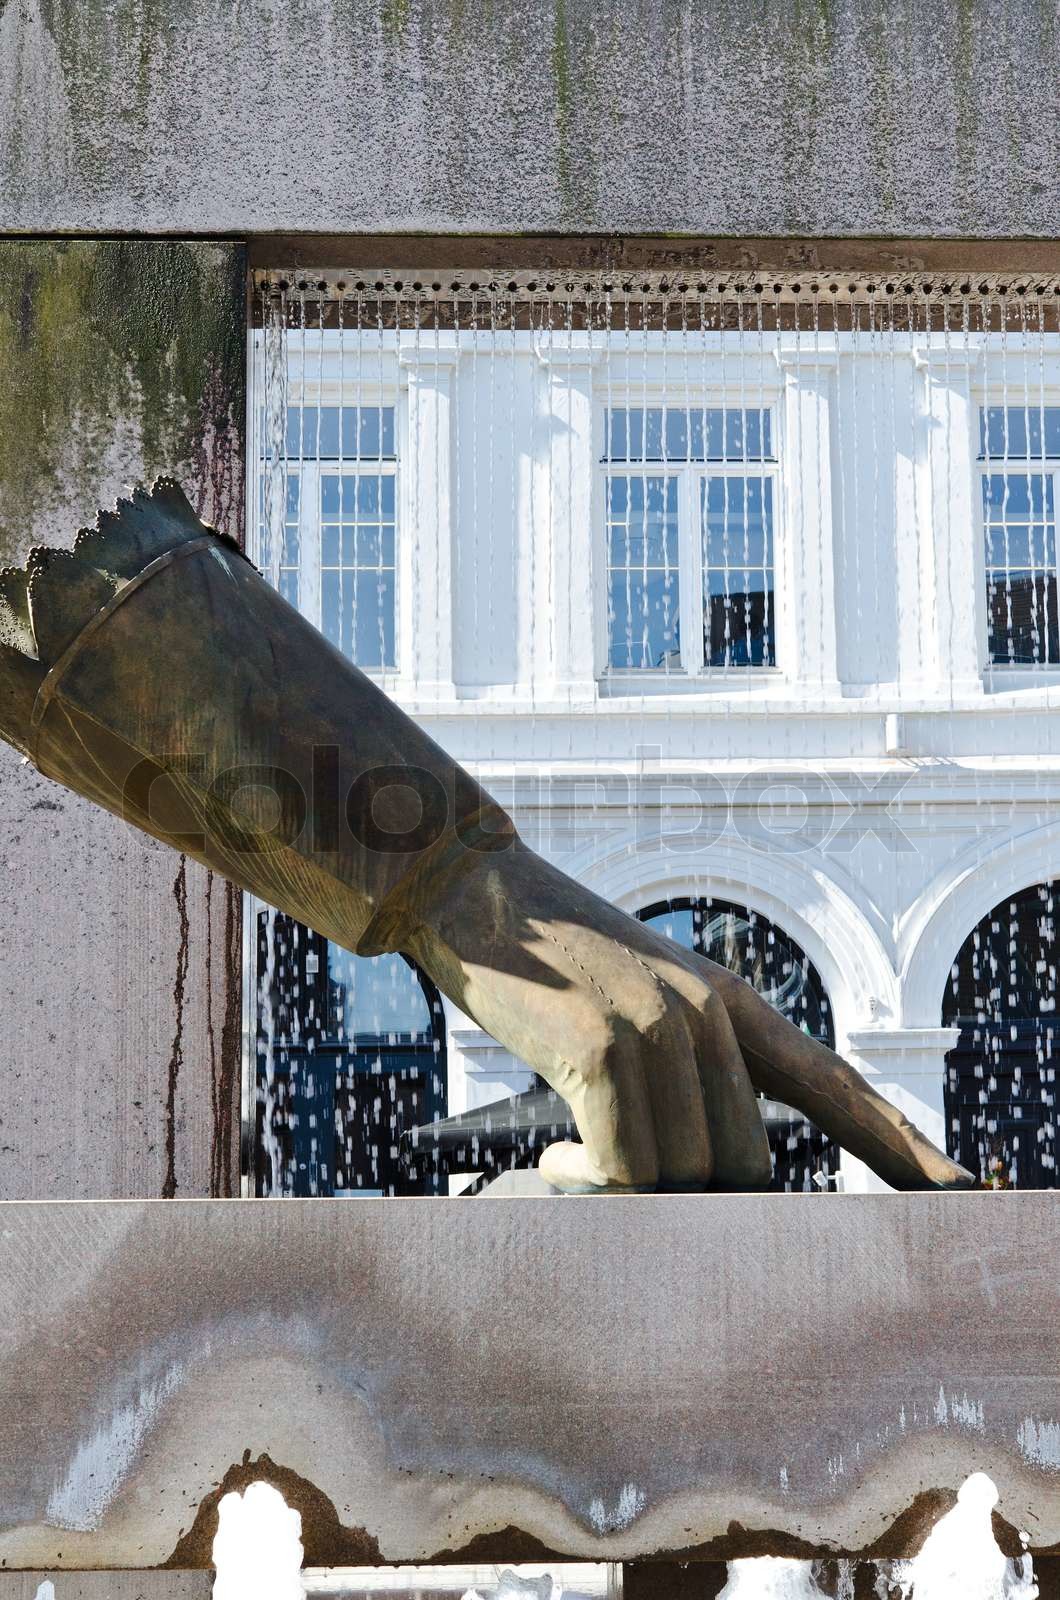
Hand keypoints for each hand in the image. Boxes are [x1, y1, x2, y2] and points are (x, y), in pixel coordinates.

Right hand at [406, 838, 973, 1193]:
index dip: (897, 1143)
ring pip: (677, 1176)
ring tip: (565, 1156)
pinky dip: (583, 1182)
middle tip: (611, 1175)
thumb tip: (707, 1173)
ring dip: (615, 1187)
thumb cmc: (554, 967)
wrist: (479, 897)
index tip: (961, 1190)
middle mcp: (710, 1015)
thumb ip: (691, 1072)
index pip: (833, 1083)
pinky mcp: (603, 1052)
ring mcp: (659, 1029)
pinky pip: (620, 1170)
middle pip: (740, 1165)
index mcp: (732, 1004)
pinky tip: (548, 1160)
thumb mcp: (642, 1006)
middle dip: (684, 1194)